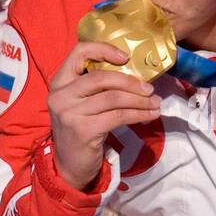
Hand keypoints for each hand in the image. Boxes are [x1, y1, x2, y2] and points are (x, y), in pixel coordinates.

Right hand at [48, 41, 161, 191]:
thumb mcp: (80, 103)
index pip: (79, 52)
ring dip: (139, 100)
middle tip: (149, 89)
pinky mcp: (84, 130)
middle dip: (130, 82)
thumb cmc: (80, 128)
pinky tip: (150, 115)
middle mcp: (60, 95)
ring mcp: (70, 113)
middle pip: (101, 77)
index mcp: (59, 82)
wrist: (69, 165)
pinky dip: (138, 114)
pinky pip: (118, 116)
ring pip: (113, 98)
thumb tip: (135, 74)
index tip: (126, 57)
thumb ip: (96, 87)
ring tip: (155, 103)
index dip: (104, 49)